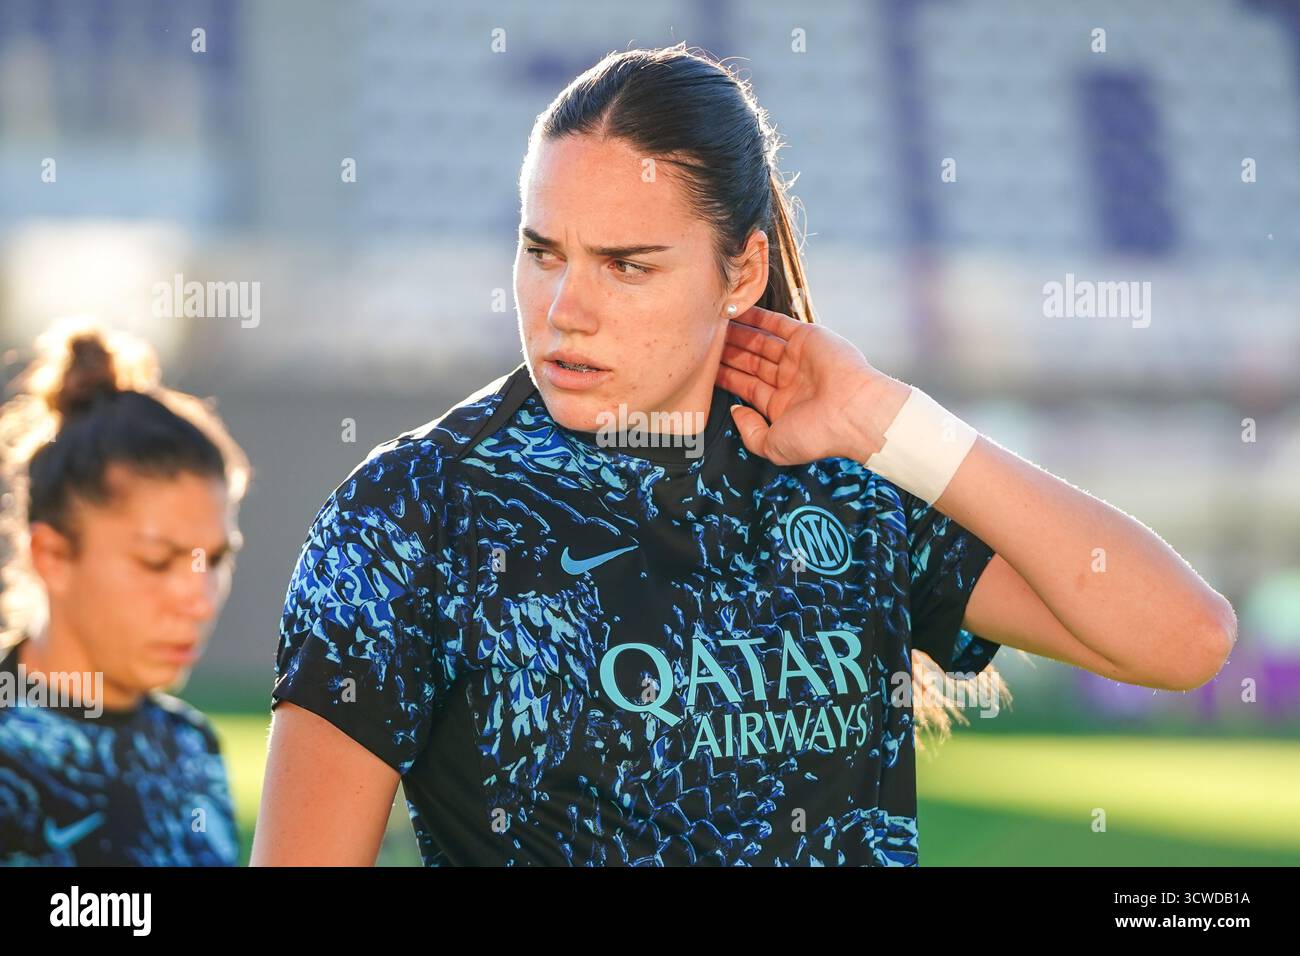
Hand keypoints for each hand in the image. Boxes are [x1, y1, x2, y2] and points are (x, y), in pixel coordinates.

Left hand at [715, 305, 909, 464]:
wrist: (854, 413)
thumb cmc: (818, 435)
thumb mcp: (774, 447)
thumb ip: (750, 433)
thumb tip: (735, 411)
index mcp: (782, 406)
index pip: (746, 386)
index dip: (725, 376)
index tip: (702, 367)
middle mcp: (789, 380)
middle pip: (750, 362)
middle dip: (728, 352)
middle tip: (702, 341)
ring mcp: (798, 358)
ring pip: (760, 342)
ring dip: (737, 334)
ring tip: (712, 325)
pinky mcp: (807, 337)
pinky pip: (777, 324)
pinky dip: (757, 316)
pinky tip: (736, 311)